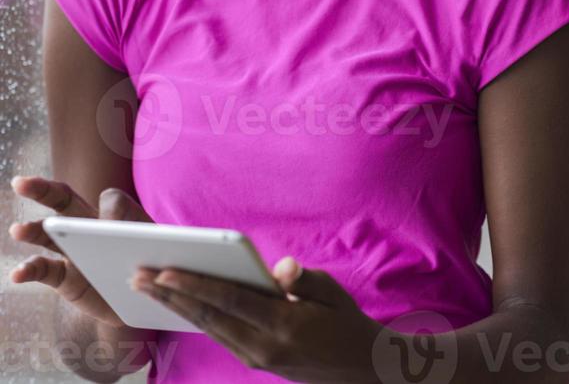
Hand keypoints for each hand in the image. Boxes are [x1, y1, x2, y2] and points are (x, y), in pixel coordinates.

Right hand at [8, 175, 153, 328]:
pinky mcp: (65, 279)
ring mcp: (72, 252)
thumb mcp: (152, 242)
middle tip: (20, 183)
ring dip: (31, 231)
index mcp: (113, 214)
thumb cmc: (151, 263)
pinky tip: (17, 274)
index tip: (113, 225)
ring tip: (18, 230)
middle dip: (41, 190)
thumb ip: (136, 225)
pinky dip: (28, 270)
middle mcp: (86, 227)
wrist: (145, 300)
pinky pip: (43, 271)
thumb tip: (109, 220)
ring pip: (47, 235)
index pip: (110, 200)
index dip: (112, 208)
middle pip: (62, 201)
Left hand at [130, 255, 382, 382]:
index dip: (195, 285)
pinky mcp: (254, 361)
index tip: (164, 271)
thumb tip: (280, 270)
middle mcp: (264, 346)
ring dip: (174, 307)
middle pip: (208, 316)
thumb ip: (304, 279)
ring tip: (145, 288)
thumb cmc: (345, 321)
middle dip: (170, 296)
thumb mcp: (333, 292)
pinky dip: (193, 317)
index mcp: (284, 324)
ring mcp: (257, 358)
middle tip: (136, 276)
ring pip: (207, 327)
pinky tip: (175, 304)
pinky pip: (217, 335)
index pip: (230, 300)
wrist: (359, 370)